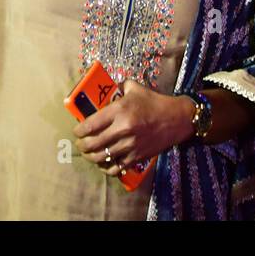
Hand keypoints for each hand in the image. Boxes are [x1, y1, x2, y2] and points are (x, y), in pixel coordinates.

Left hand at [73, 79, 190, 176]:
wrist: (177, 119)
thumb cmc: (154, 101)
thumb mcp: (135, 88)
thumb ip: (118, 87)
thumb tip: (103, 89)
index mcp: (120, 110)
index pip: (91, 124)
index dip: (79, 130)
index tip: (77, 131)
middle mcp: (123, 129)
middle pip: (93, 143)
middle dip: (82, 145)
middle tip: (80, 143)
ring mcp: (130, 145)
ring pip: (102, 157)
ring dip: (91, 157)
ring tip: (88, 154)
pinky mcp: (137, 156)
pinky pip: (116, 167)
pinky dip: (106, 168)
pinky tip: (103, 163)